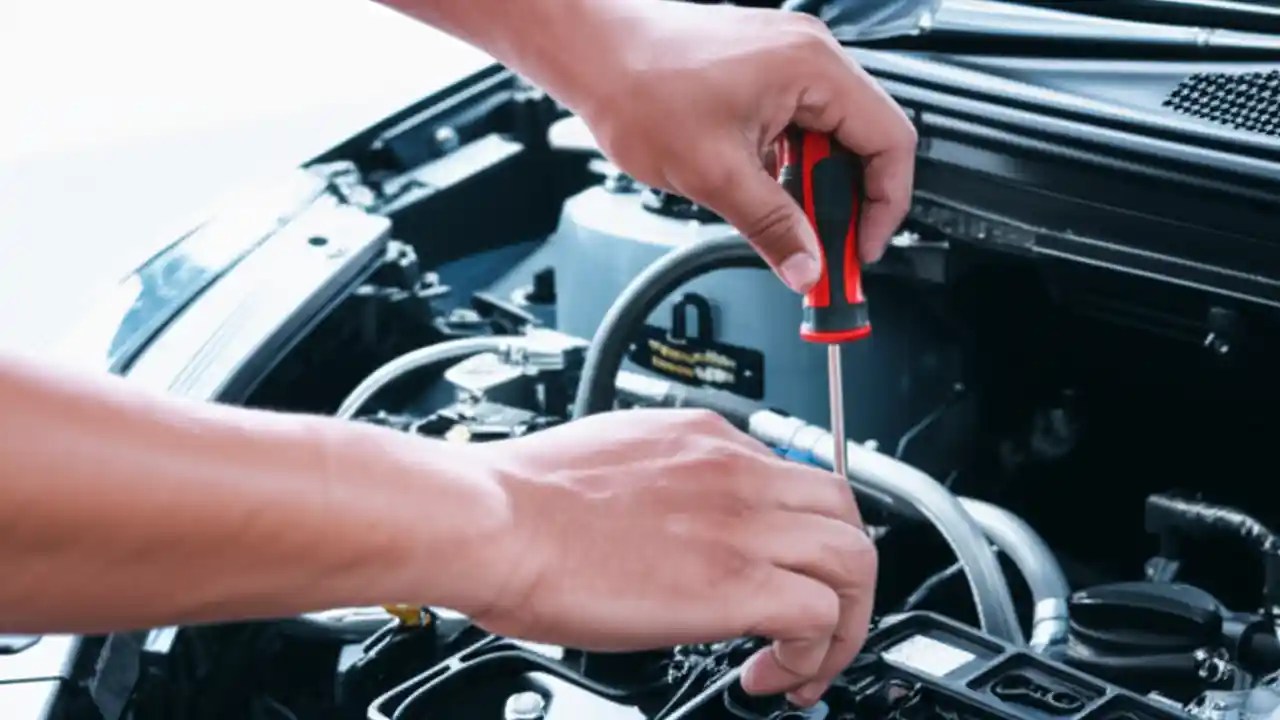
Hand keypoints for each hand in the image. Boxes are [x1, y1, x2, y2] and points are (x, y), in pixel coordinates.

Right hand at [466, 408, 875, 704]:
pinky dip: (815, 653)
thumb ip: (665, 488)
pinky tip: (774, 676)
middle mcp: (737, 471)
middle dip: (845, 575)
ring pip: (854, 560)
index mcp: (705, 438)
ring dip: (844, 620)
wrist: (493, 520)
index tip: (784, 572)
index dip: (801, 536)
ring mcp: (742, 524)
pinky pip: (820, 616)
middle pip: (847, 512)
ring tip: (809, 662)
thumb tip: (674, 528)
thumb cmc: (522, 501)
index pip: (794, 480)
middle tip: (818, 620)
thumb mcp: (613, 466)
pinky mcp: (735, 583)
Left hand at [560, 1, 916, 292]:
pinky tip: (762, 192)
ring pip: (828, 138)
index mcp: (814, 68)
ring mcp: (785, 61)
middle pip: (863, 141)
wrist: (591, 51)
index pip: (890, 141)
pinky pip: (797, 126)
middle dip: (845, 203)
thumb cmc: (639, 85)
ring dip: (812, 186)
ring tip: (786, 225)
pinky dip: (788, 166)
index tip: (861, 248)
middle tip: (825, 250)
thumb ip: (772, 227)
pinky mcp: (760, 73)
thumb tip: (807, 268)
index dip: (885, 205)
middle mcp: (808, 56)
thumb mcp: (715, 175)